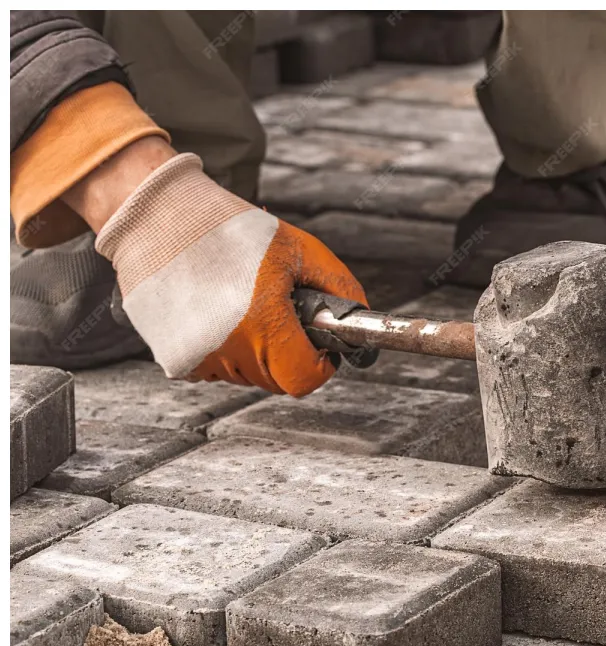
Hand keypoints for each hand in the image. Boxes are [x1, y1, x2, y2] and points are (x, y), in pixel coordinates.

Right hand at [72, 141, 366, 395]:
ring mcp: (198, 359)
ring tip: (240, 303)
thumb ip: (339, 289)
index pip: (305, 379)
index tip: (315, 340)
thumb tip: (359, 322)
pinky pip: (215, 368)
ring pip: (247, 375)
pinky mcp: (174, 360)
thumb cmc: (230, 231)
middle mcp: (229, 351)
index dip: (319, 362)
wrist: (159, 218)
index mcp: (263, 325)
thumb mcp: (300, 251)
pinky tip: (215, 310)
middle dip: (288, 352)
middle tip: (276, 310)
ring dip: (254, 350)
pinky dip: (223, 348)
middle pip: (278, 379)